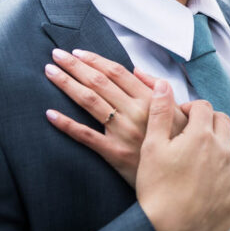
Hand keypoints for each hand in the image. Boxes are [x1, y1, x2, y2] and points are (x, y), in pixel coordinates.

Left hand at [44, 48, 186, 185]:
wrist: (179, 178)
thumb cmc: (177, 141)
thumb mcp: (176, 110)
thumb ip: (155, 88)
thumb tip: (136, 70)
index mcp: (149, 99)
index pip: (116, 72)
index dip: (95, 60)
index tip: (78, 52)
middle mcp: (135, 112)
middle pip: (99, 82)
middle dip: (75, 66)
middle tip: (56, 54)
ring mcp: (123, 132)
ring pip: (90, 102)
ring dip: (67, 84)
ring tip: (51, 72)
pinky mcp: (114, 153)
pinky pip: (86, 136)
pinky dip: (67, 124)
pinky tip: (50, 114)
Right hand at [137, 80, 229, 230]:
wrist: (166, 230)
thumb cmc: (155, 188)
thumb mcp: (152, 146)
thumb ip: (160, 112)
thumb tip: (164, 85)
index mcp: (201, 136)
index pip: (204, 107)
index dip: (192, 108)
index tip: (183, 116)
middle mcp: (223, 151)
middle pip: (223, 123)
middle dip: (210, 122)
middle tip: (195, 133)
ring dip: (227, 146)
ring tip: (212, 156)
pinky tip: (217, 182)